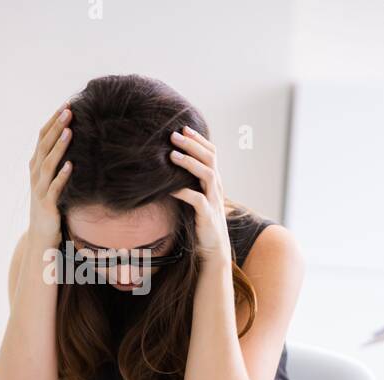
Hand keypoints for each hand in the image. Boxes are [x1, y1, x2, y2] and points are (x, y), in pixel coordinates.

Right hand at [27, 102, 73, 244]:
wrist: (40, 235)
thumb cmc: (50, 205)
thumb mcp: (51, 180)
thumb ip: (57, 161)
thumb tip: (74, 139)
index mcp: (36, 166)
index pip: (42, 138)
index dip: (53, 121)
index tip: (66, 105)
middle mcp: (35, 174)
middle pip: (44, 146)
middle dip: (56, 127)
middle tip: (69, 110)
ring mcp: (39, 189)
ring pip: (48, 164)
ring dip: (59, 146)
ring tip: (70, 131)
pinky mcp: (47, 204)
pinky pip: (54, 188)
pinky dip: (62, 176)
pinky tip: (71, 166)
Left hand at [169, 126, 230, 264]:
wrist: (213, 247)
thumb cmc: (200, 220)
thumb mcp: (195, 195)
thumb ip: (188, 180)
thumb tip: (167, 164)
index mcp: (214, 180)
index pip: (211, 153)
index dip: (198, 139)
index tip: (183, 127)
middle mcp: (216, 187)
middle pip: (210, 158)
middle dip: (192, 145)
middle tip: (174, 135)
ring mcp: (214, 200)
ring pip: (207, 174)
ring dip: (189, 163)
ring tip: (172, 155)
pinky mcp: (207, 215)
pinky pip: (197, 199)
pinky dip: (183, 191)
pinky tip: (170, 188)